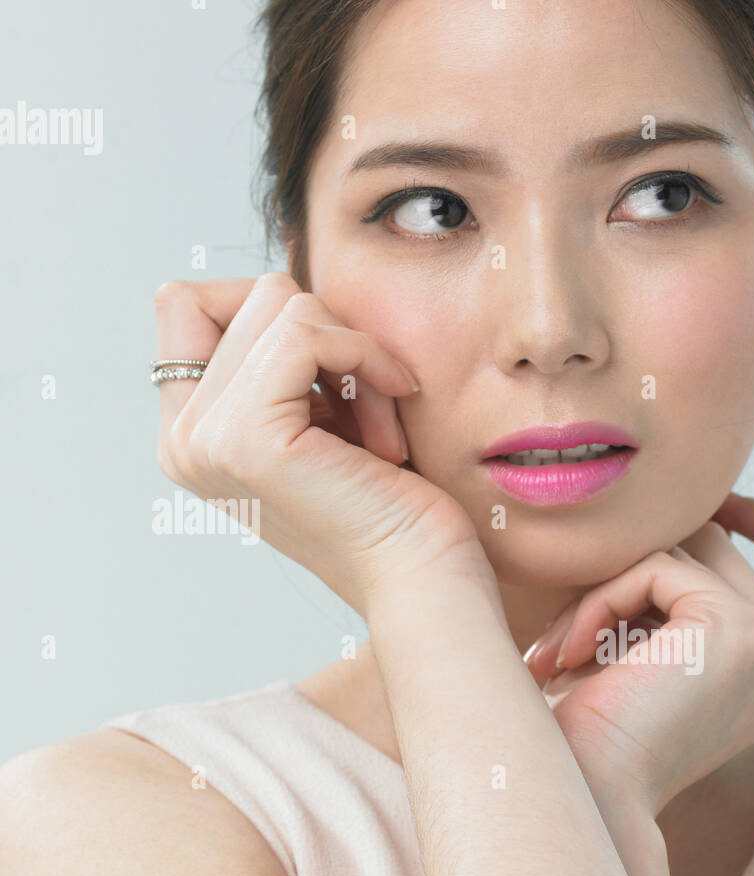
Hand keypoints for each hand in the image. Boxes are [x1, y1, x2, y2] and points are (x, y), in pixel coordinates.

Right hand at [153, 273, 488, 615]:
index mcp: (191, 435)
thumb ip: (285, 360)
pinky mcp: (246, 438)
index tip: (341, 383)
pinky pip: (303, 330)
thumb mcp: (330, 417)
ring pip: (279, 300)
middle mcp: (182, 440)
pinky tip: (392, 421)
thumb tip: (287, 271)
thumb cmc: (398, 505)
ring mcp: (205, 440)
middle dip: (333, 339)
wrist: (427, 581)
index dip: (281, 314)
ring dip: (356, 353)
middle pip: (249, 292)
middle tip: (373, 417)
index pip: (191, 301)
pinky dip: (366, 356)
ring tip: (381, 433)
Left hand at [523, 494, 753, 816]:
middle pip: (725, 546)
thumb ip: (680, 589)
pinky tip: (569, 653)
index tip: (718, 507)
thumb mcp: (655, 648)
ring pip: (685, 549)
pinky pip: (656, 566)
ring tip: (559, 649)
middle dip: (642, 561)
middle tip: (576, 622)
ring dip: (607, 586)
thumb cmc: (595, 739)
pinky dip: (601, 598)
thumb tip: (680, 508)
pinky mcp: (737, 627)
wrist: (579, 795)